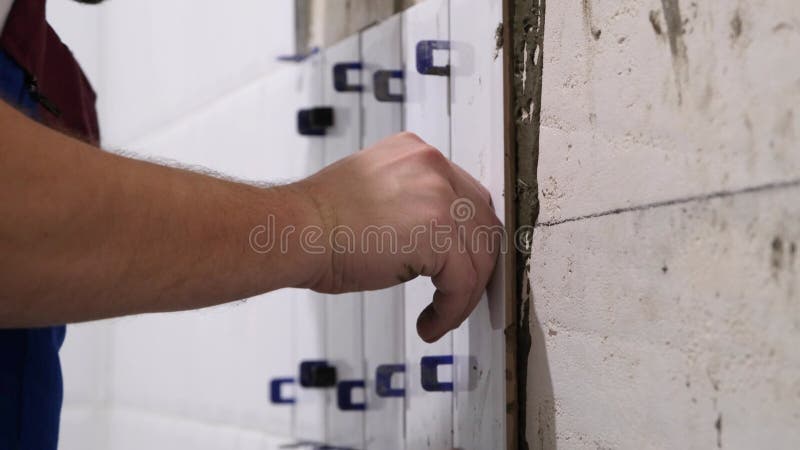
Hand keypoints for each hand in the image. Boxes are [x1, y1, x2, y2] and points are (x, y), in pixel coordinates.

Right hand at [293, 132, 501, 342]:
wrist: (297, 231)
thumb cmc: (317, 222)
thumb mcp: (371, 192)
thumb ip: (407, 201)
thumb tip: (428, 237)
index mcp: (415, 153)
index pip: (465, 194)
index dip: (468, 235)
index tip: (461, 261)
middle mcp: (432, 167)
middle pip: (482, 221)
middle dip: (475, 263)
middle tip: (459, 292)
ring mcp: (440, 198)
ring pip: (479, 255)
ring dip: (463, 294)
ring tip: (441, 315)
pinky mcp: (439, 234)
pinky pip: (464, 282)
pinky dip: (452, 310)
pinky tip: (431, 322)